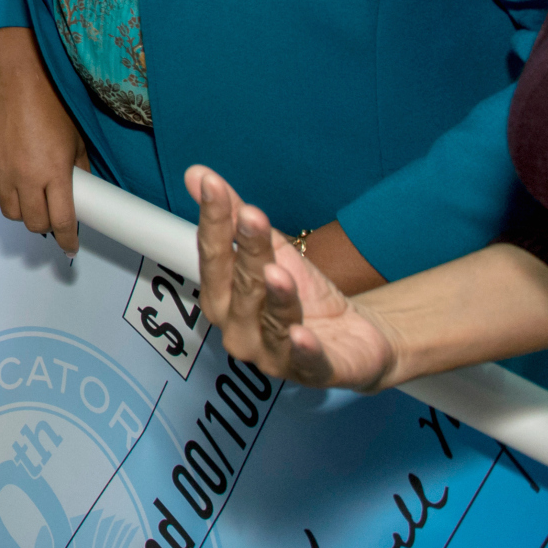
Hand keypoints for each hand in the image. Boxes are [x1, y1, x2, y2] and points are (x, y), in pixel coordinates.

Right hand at [0, 28, 90, 252]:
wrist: (21, 80)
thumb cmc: (52, 105)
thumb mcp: (77, 140)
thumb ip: (79, 170)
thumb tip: (82, 191)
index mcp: (55, 173)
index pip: (61, 220)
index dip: (68, 239)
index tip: (70, 245)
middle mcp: (27, 177)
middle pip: (34, 223)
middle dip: (46, 225)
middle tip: (51, 216)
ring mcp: (3, 171)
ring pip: (11, 213)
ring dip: (23, 212)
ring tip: (31, 200)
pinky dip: (3, 197)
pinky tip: (12, 188)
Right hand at [186, 165, 399, 391]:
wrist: (351, 335)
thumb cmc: (302, 294)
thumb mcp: (270, 249)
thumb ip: (235, 216)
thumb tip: (196, 174)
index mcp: (223, 299)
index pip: (213, 257)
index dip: (214, 222)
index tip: (212, 187)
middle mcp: (239, 330)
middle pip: (242, 287)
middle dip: (247, 253)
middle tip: (252, 218)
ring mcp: (273, 355)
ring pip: (272, 323)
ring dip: (275, 298)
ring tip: (277, 272)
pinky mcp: (314, 373)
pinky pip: (306, 363)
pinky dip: (303, 350)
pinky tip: (301, 336)